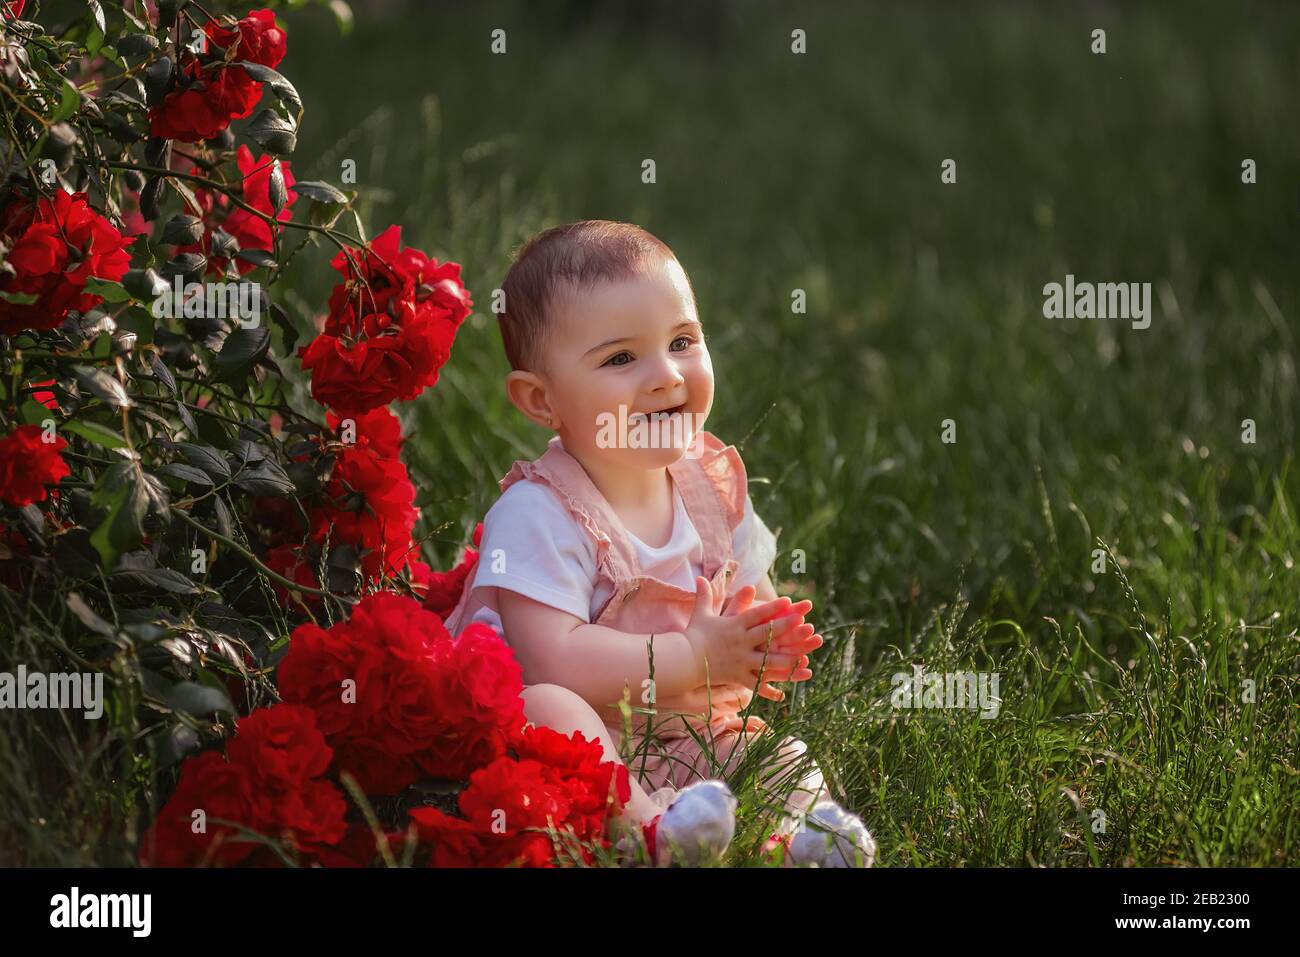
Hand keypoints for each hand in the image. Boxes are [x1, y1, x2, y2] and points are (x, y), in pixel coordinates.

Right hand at [684, 577, 814, 691]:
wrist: (683, 660)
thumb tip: (701, 578)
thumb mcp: (701, 614)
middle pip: (767, 634)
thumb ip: (705, 595)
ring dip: (786, 661)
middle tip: (804, 623)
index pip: (757, 614)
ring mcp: (740, 661)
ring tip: (804, 660)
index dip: (773, 607)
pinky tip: (782, 695)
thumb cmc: (693, 635)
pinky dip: (768, 690)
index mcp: (734, 625)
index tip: (788, 600)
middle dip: (786, 628)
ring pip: (767, 661)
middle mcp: (740, 642)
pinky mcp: (738, 677)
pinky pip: (756, 685)